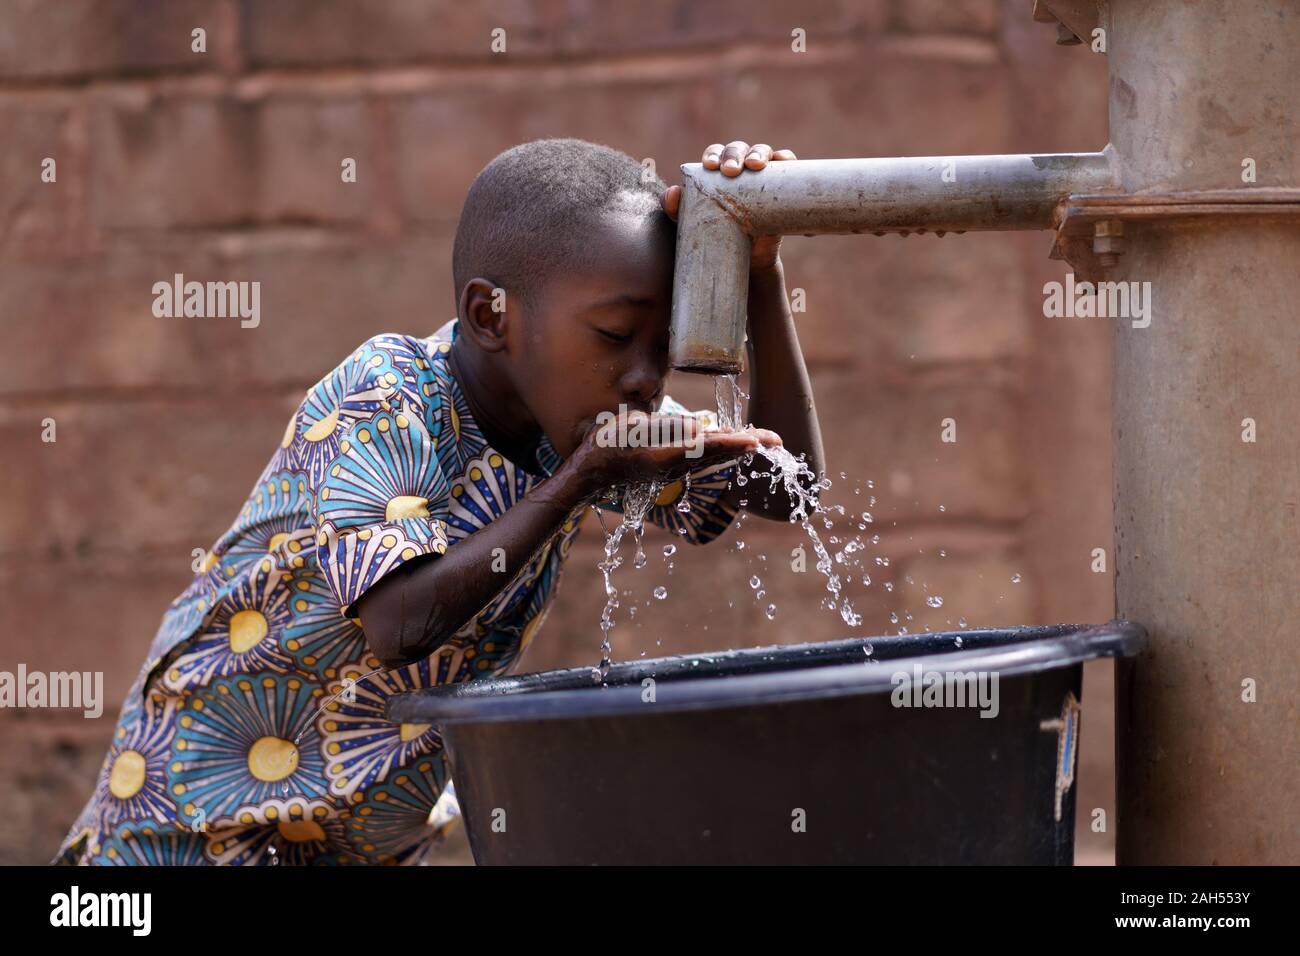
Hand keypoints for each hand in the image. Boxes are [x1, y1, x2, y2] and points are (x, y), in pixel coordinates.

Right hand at [567, 409, 780, 497]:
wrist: (590, 474)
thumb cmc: (606, 446)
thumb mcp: (633, 427)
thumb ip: (668, 427)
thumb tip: (702, 429)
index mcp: (668, 456)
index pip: (708, 447)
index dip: (735, 444)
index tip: (757, 442)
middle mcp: (678, 465)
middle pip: (720, 451)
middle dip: (750, 444)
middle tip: (778, 440)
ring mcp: (677, 468)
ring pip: (715, 453)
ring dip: (741, 444)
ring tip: (766, 438)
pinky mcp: (673, 466)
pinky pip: (703, 454)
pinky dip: (723, 445)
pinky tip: (736, 439)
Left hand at [662, 141, 797, 272]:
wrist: (746, 260)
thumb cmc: (716, 236)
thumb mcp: (692, 225)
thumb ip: (676, 209)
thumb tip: (673, 192)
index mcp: (719, 171)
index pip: (717, 153)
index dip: (715, 154)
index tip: (711, 166)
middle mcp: (742, 168)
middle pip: (740, 149)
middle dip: (735, 154)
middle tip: (731, 170)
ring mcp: (764, 175)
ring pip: (765, 152)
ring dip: (761, 153)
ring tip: (757, 165)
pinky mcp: (784, 186)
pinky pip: (790, 167)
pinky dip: (790, 162)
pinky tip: (787, 164)